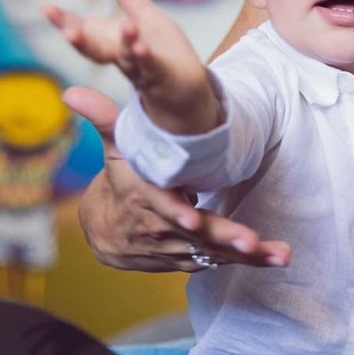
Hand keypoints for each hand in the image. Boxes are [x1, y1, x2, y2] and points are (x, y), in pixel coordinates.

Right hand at [45, 0, 216, 132]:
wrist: (186, 91)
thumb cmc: (161, 55)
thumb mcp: (147, 20)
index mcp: (113, 43)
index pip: (86, 30)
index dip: (65, 21)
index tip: (46, 8)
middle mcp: (122, 58)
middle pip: (98, 49)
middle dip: (83, 42)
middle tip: (68, 33)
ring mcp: (142, 69)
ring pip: (129, 59)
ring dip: (126, 46)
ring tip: (126, 27)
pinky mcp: (164, 74)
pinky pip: (153, 66)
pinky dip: (146, 58)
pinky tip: (142, 47)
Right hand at [66, 85, 290, 273]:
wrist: (106, 230)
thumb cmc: (119, 179)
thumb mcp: (115, 148)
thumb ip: (105, 120)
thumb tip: (73, 91)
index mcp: (145, 199)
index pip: (160, 208)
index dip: (176, 215)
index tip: (193, 221)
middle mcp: (161, 229)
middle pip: (195, 237)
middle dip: (225, 240)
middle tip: (253, 242)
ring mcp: (177, 248)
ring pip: (213, 254)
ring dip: (248, 256)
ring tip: (281, 255)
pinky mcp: (189, 260)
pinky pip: (219, 262)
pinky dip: (247, 262)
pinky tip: (275, 259)